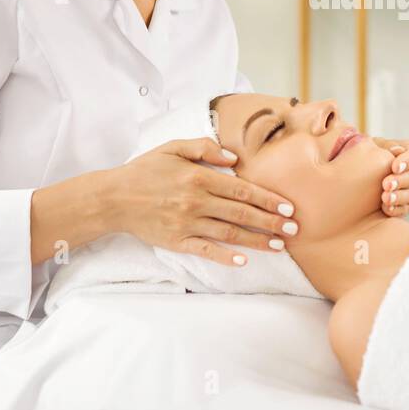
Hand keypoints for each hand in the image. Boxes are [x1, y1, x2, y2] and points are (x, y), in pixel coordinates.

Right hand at [106, 137, 298, 265]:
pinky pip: (205, 250)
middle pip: (242, 213)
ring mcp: (186, 223)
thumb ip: (204, 148)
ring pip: (229, 233)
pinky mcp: (176, 241)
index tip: (288, 207)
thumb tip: (234, 158)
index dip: (268, 199)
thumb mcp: (173, 148)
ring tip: (279, 245)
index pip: (242, 190)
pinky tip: (242, 261)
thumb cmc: (145, 170)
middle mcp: (196, 201)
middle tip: (294, 229)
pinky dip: (224, 256)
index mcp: (198, 177)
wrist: (113, 197)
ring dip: (257, 240)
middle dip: (272, 222)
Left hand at [370, 137, 408, 216]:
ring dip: (400, 196)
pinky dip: (397, 209)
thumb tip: (398, 150)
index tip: (394, 167)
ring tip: (385, 198)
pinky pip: (406, 208)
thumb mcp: (373, 147)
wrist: (355, 174)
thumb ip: (386, 147)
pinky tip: (386, 208)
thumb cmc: (366, 155)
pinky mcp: (405, 204)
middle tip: (386, 184)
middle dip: (402, 180)